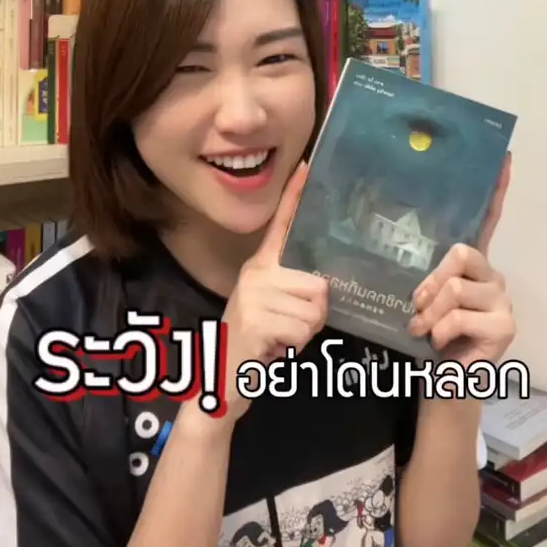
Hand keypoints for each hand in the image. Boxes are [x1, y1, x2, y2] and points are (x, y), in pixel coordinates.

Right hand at [221, 163, 328, 422]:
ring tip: (283, 338)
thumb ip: (292, 290)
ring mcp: (254, 296)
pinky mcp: (255, 320)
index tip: (306, 165)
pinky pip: (303, 330)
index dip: (294, 195)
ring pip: (314, 310)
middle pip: (317, 284)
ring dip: (306, 332)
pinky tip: (276, 349)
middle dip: (316, 314)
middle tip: (292, 328)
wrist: (222, 380)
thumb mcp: (271, 308)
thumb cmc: (255, 343)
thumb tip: (325, 287)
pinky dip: (297, 346)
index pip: (280, 225)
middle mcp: (256, 274)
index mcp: (260, 267)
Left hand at [408, 155, 514, 367]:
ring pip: (454, 287)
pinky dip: (437, 331)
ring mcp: (501, 299)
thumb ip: (405, 268)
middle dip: (429, 282)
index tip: (505, 158)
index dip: (496, 190)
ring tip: (423, 330)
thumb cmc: (422, 335)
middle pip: (459, 252)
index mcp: (469, 263)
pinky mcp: (504, 326)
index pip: (487, 219)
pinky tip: (439, 344)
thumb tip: (362, 242)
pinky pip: (457, 315)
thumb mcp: (410, 295)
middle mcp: (491, 274)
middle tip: (415, 306)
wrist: (439, 383)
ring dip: (428, 314)